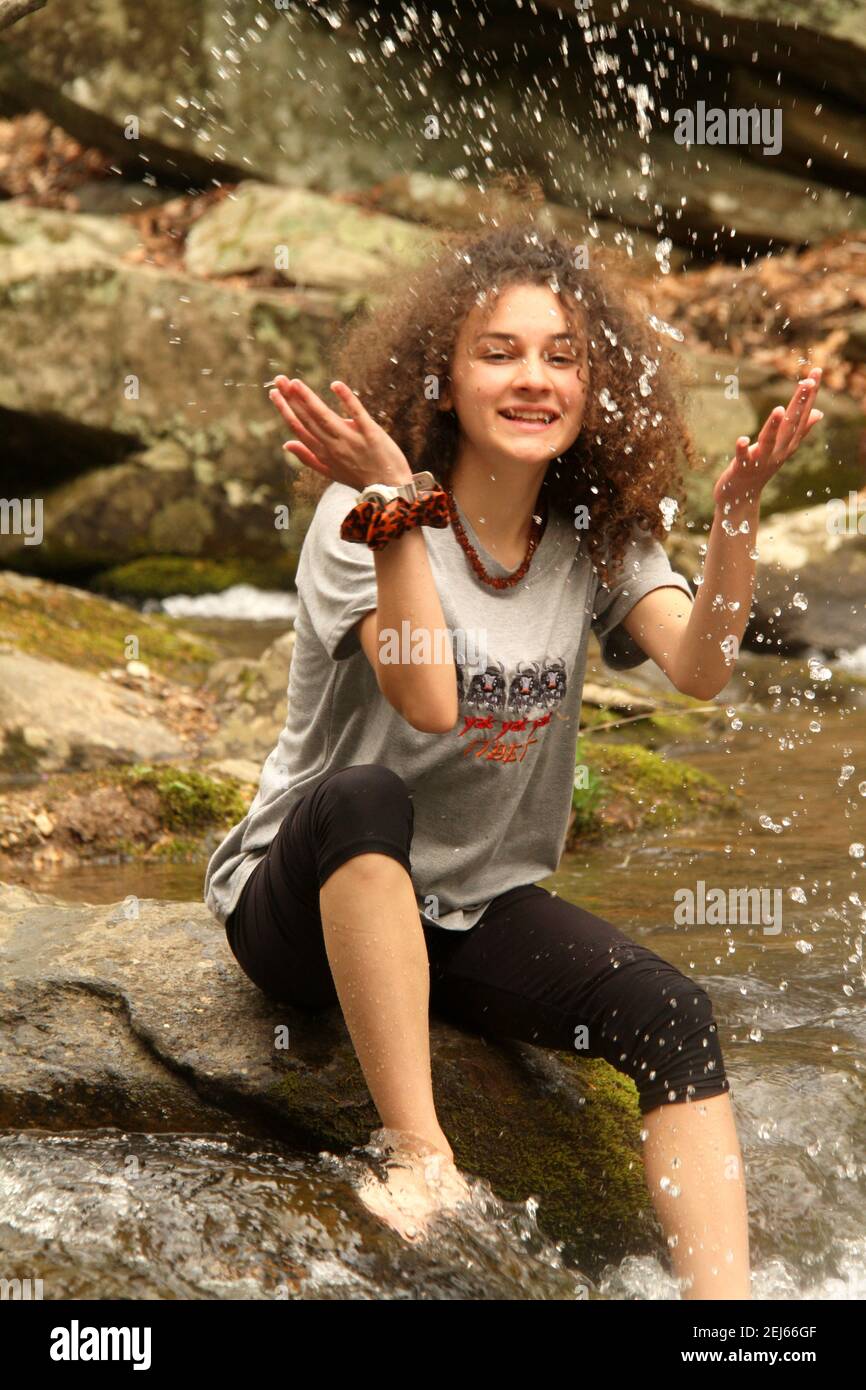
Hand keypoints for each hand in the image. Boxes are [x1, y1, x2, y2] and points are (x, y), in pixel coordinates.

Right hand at [267, 376, 412, 489]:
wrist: (390, 489)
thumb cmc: (359, 477)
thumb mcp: (330, 471)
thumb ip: (307, 457)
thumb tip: (286, 444)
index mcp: (323, 453)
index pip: (299, 428)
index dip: (285, 410)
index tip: (274, 393)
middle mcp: (333, 446)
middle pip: (308, 419)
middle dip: (291, 399)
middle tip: (279, 379)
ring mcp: (351, 440)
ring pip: (325, 416)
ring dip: (309, 398)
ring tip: (295, 382)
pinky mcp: (371, 433)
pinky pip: (357, 414)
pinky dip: (346, 399)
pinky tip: (335, 384)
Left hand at [712, 366, 824, 511]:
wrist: (741, 498)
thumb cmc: (760, 469)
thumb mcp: (783, 449)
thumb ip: (800, 431)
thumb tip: (819, 413)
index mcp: (788, 444)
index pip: (802, 416)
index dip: (810, 395)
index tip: (817, 372)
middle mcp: (778, 452)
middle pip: (791, 426)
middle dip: (800, 404)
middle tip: (808, 381)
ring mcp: (760, 461)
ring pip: (769, 442)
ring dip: (773, 427)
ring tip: (778, 409)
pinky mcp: (741, 468)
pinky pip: (742, 458)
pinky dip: (742, 449)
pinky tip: (740, 439)